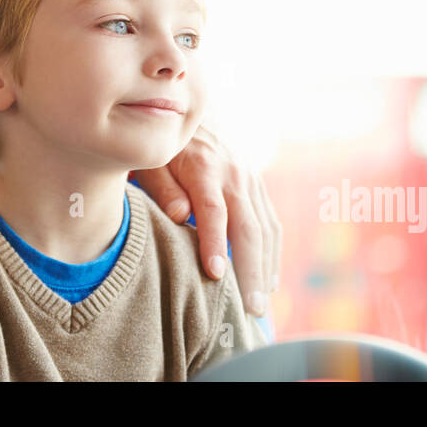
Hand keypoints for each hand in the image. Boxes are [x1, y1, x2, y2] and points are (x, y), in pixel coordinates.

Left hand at [133, 124, 281, 316]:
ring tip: (260, 304)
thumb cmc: (164, 150)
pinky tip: (268, 279)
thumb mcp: (154, 163)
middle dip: (252, 270)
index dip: (214, 243)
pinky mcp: (257, 186)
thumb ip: (164, 190)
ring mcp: (250, 179)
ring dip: (266, 267)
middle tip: (251, 307)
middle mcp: (234, 173)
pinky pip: (270, 222)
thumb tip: (180, 218)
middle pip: (249, 226)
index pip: (213, 211)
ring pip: (266, 227)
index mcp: (205, 167)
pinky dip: (272, 253)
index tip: (215, 274)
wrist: (190, 119)